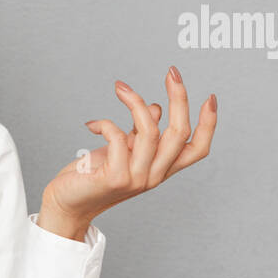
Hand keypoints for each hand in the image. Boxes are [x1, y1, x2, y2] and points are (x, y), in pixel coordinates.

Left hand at [40, 66, 216, 234]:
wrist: (67, 204)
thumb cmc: (93, 176)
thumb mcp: (123, 151)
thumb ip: (142, 133)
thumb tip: (157, 108)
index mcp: (161, 168)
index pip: (197, 149)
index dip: (209, 124)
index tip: (210, 97)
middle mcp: (154, 175)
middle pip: (180, 133)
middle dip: (179, 98)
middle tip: (172, 73)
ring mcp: (136, 178)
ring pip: (150, 130)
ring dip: (135, 101)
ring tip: (120, 88)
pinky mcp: (115, 178)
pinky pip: (117, 137)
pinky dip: (104, 123)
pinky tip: (91, 125)